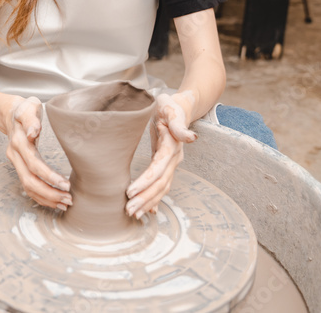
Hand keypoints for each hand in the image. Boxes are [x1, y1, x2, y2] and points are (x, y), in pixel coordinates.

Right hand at [2, 96, 71, 209]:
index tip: (66, 184)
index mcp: (19, 141)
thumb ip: (30, 119)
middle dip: (49, 193)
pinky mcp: (19, 167)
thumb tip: (32, 132)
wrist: (9, 114)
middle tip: (69, 198)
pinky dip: (41, 197)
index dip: (49, 176)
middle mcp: (15, 155)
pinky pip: (28, 187)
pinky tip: (55, 201)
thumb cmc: (24, 109)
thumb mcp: (28, 107)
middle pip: (30, 181)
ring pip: (28, 187)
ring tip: (65, 203)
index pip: (34, 164)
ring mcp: (16, 163)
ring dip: (46, 198)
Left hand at [125, 91, 197, 218]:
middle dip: (145, 198)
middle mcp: (174, 158)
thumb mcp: (171, 108)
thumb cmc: (169, 106)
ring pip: (161, 187)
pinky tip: (148, 210)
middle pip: (160, 183)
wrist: (178, 108)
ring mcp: (172, 163)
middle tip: (128, 210)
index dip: (145, 181)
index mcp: (172, 146)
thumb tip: (192, 138)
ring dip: (148, 201)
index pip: (158, 168)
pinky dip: (155, 198)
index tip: (130, 192)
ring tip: (134, 213)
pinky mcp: (167, 165)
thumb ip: (179, 124)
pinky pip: (161, 184)